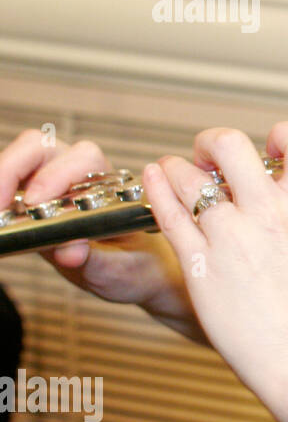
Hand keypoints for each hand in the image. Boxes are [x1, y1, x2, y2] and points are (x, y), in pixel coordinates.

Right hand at [0, 128, 180, 308]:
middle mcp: (81, 177)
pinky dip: (1, 196)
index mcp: (111, 185)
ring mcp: (53, 187)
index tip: (35, 203)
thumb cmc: (137, 264)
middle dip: (11, 168)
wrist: (140, 274)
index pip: (82, 158)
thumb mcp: (120, 269)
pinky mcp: (34, 203)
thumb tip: (69, 251)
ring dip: (2, 180)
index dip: (54, 175)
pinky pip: (10, 187)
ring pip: (21, 162)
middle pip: (40, 148)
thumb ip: (96, 259)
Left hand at [141, 122, 287, 418]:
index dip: (282, 135)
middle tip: (209, 156)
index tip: (270, 147)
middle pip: (230, 146)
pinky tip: (154, 183)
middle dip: (213, 142)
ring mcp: (230, 238)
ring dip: (177, 170)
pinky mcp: (200, 265)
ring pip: (187, 177)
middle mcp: (266, 215)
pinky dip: (156, 191)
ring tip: (176, 176)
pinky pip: (168, 214)